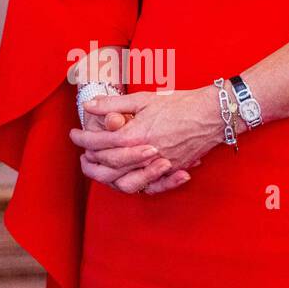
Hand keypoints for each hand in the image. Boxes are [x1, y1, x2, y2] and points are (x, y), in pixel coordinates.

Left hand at [71, 90, 221, 194]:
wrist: (215, 113)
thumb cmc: (180, 103)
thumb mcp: (144, 99)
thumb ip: (113, 104)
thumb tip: (89, 105)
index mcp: (135, 135)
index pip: (98, 142)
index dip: (82, 138)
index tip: (73, 134)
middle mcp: (145, 154)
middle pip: (107, 165)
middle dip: (90, 159)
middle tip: (82, 152)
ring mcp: (160, 166)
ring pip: (124, 183)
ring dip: (108, 178)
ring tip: (99, 168)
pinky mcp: (172, 171)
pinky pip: (150, 188)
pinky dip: (136, 186)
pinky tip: (126, 178)